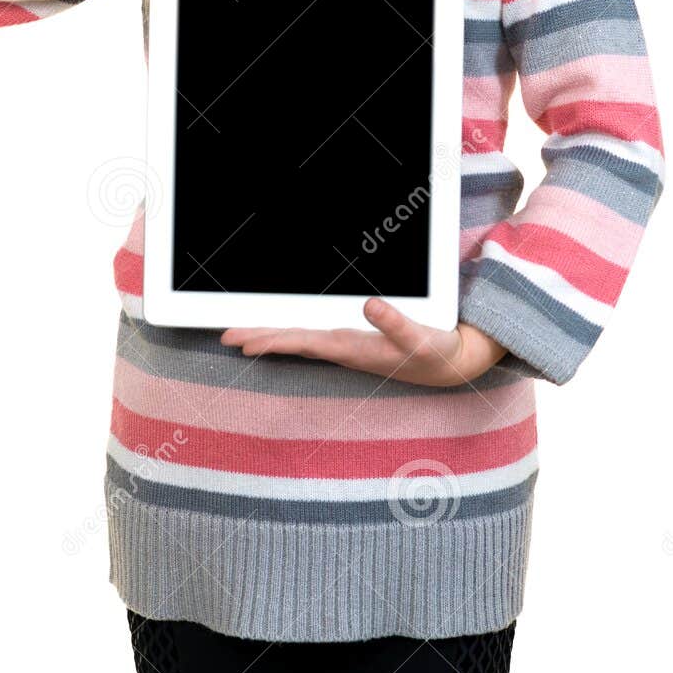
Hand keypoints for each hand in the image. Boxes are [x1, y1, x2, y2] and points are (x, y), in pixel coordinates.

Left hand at [220, 299, 508, 387]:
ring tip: (240, 337)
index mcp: (352, 347)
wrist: (449, 367)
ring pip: (299, 340)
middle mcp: (343, 348)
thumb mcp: (420, 338)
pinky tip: (279, 334)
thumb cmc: (434, 353)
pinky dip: (291, 334)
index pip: (302, 341)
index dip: (272, 339)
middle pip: (292, 342)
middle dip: (259, 338)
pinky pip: (313, 337)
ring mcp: (346, 346)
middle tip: (224, 336)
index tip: (243, 340)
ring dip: (270, 337)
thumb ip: (396, 323)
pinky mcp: (352, 342)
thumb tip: (369, 305)